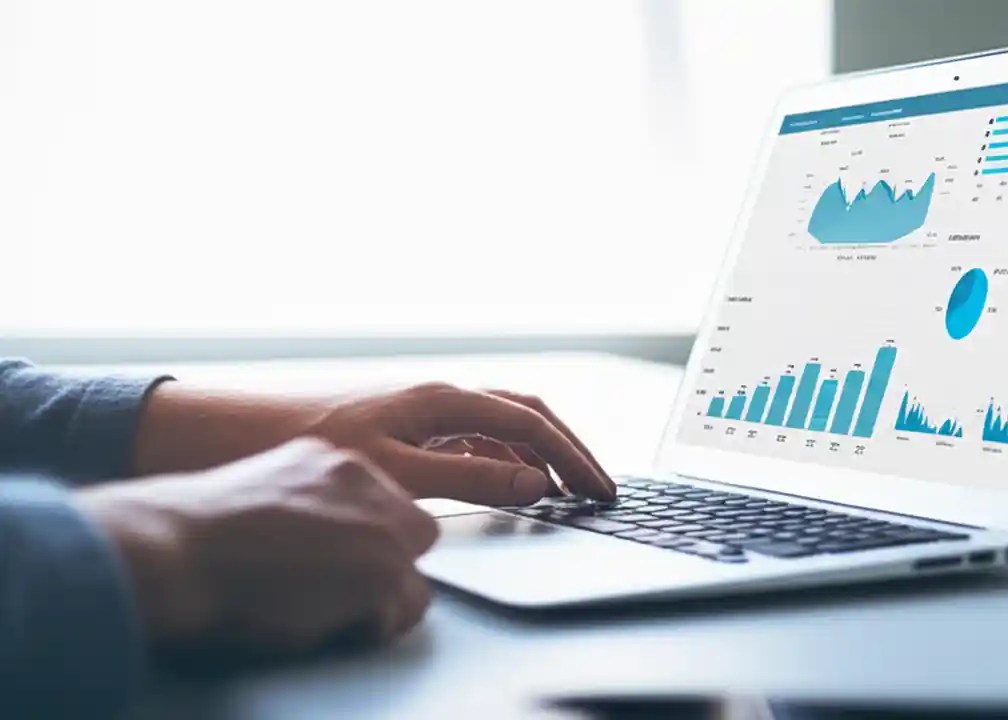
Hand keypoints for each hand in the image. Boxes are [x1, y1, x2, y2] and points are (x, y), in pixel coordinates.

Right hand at [76, 439, 436, 655]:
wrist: (172, 548)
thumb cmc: (191, 534)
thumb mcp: (258, 495)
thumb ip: (302, 507)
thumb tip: (316, 543)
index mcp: (328, 459)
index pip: (382, 502)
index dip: (366, 541)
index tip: (338, 565)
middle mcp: (362, 480)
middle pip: (414, 529)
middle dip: (387, 564)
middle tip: (340, 593)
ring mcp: (378, 523)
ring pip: (412, 575)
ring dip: (377, 600)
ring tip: (323, 613)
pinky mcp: (382, 568)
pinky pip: (404, 611)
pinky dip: (371, 629)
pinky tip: (323, 625)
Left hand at [134, 383, 614, 505]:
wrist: (247, 432)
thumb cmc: (314, 444)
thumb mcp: (398, 469)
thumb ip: (469, 477)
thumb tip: (533, 483)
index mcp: (444, 399)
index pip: (529, 422)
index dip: (571, 456)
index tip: (598, 488)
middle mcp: (443, 399)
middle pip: (527, 415)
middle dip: (568, 449)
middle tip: (599, 487)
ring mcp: (429, 413)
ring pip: (505, 427)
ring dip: (541, 455)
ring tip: (567, 488)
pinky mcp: (413, 430)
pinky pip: (478, 442)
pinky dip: (507, 462)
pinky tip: (512, 485)